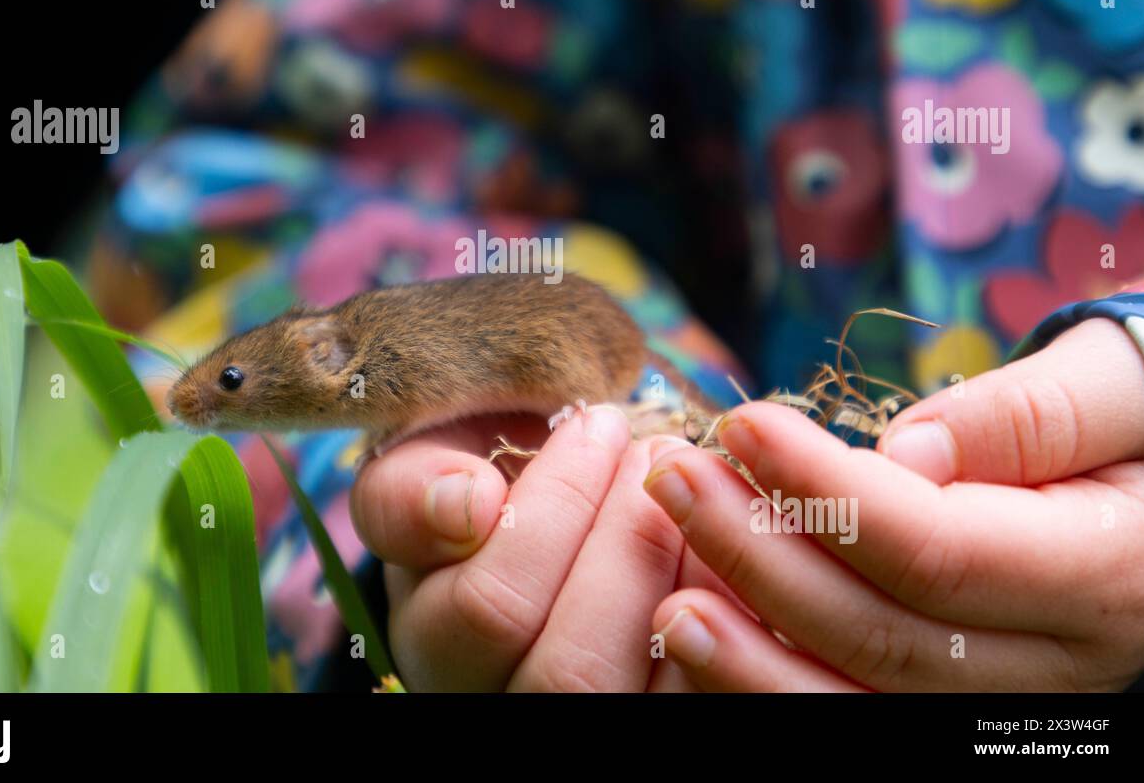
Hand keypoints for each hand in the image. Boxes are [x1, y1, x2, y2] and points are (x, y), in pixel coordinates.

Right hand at [350, 404, 701, 690]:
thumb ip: (412, 488)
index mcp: (435, 642)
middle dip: (629, 547)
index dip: (554, 511)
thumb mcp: (423, 466)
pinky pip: (701, 693)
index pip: (488, 609)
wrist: (544, 501)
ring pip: (641, 695)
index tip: (595, 424)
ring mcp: (584, 719)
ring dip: (683, 578)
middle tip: (656, 451)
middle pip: (571, 674)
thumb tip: (467, 504)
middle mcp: (502, 702)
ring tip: (694, 485)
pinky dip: (731, 616)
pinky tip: (724, 539)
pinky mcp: (654, 710)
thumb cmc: (483, 476)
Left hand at [643, 318, 1143, 690]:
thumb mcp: (1121, 386)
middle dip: (763, 557)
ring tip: (667, 594)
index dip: (826, 492)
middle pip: (882, 634)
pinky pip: (853, 716)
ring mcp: (1005, 706)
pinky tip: (704, 641)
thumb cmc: (1142, 417)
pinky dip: (772, 688)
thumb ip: (1027, 416)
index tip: (743, 422)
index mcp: (1111, 577)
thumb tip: (902, 455)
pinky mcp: (957, 709)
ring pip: (860, 706)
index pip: (938, 550)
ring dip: (751, 654)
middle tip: (675, 477)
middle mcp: (1061, 667)